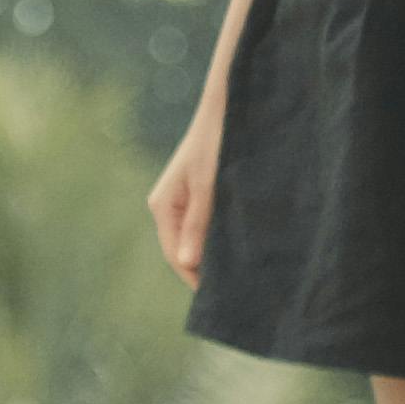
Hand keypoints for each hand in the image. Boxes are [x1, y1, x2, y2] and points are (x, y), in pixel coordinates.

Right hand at [148, 100, 224, 277]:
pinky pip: (205, 223)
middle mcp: (169, 205)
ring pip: (197, 237)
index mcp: (163, 206)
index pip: (176, 256)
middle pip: (185, 249)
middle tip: (236, 288)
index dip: (196, 279)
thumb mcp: (209, 186)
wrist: (226, 106)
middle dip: (205, 268)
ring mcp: (183, 199)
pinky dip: (219, 235)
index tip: (222, 297)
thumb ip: (198, 224)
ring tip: (240, 269)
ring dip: (214, 252)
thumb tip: (189, 264)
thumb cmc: (216, 143)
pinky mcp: (199, 192)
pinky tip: (240, 243)